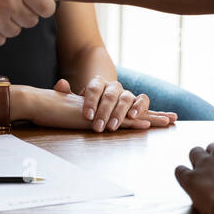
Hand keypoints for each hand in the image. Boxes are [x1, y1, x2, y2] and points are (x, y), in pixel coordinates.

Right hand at [21, 80, 175, 132]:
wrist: (39, 103)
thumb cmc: (50, 108)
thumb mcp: (67, 110)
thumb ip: (70, 102)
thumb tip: (63, 87)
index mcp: (102, 106)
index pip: (126, 108)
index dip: (142, 111)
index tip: (159, 115)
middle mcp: (104, 106)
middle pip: (134, 109)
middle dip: (155, 114)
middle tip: (173, 119)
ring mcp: (101, 111)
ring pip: (131, 114)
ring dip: (151, 118)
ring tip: (168, 122)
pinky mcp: (96, 118)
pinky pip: (118, 121)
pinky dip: (133, 123)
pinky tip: (146, 126)